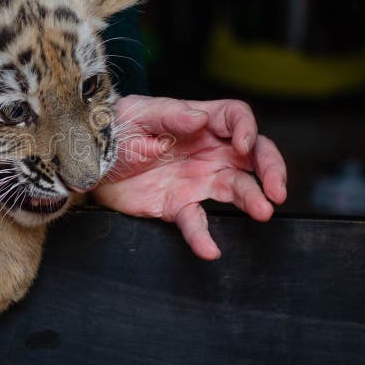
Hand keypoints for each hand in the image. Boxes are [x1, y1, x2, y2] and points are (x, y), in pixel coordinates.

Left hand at [93, 95, 286, 259]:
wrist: (88, 160)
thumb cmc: (115, 128)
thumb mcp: (138, 114)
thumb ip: (170, 115)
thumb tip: (200, 118)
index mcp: (200, 122)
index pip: (237, 118)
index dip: (247, 129)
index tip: (244, 144)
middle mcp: (207, 150)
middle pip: (252, 156)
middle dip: (270, 169)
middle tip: (277, 189)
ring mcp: (197, 179)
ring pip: (236, 189)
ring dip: (252, 200)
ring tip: (262, 212)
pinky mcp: (178, 205)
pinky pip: (196, 222)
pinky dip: (203, 236)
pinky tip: (210, 249)